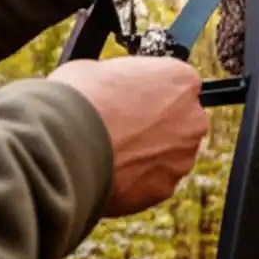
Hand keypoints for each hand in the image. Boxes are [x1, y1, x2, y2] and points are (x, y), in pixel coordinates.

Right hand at [48, 56, 206, 216]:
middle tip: (121, 130)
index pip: (177, 85)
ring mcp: (182, 157)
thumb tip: (111, 87)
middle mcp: (192, 118)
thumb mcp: (97, 70)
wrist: (66, 143)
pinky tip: (109, 175)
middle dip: (154, 128)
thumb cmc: (79, 97)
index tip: (132, 101)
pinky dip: (135, 182)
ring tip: (109, 154)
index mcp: (181, 80)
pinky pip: (152, 183)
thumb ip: (120, 80)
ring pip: (168, 156)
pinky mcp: (165, 188)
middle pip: (179, 123)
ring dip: (146, 156)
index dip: (151, 94)